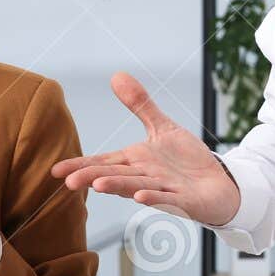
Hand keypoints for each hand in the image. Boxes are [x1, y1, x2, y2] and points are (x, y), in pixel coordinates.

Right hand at [49, 73, 240, 227]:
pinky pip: (168, 199)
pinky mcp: (185, 200)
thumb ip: (140, 105)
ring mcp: (164, 190)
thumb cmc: (187, 161)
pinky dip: (154, 197)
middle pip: (115, 176)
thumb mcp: (162, 128)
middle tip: (69, 181)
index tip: (56, 171)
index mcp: (136, 161)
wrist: (218, 183)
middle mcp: (145, 177)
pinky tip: (140, 196)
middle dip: (93, 177)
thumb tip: (117, 75)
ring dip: (118, 186)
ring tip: (98, 185)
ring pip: (137, 186)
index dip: (81, 166)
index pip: (104, 162)